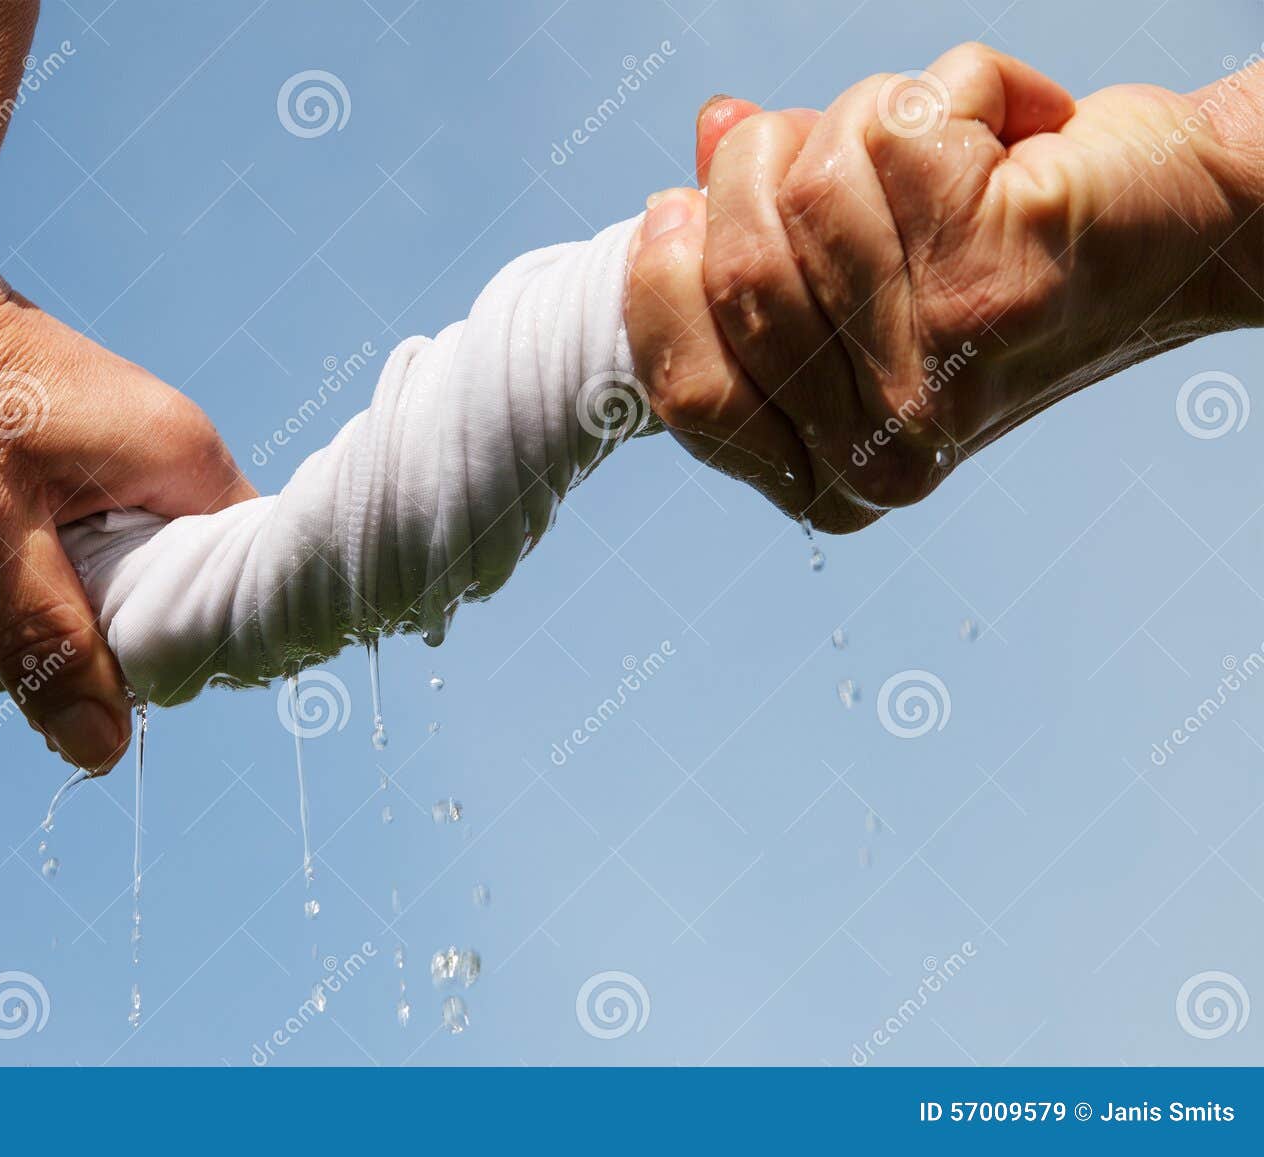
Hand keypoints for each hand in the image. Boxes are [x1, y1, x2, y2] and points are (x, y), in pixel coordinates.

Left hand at [0, 0, 251, 771]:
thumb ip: (49, 647)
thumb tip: (104, 750)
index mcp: (175, 470)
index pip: (227, 599)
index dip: (167, 652)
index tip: (87, 658)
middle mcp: (143, 478)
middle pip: (127, 620)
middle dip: (35, 633)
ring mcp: (82, 485)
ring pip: (49, 609)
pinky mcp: (24, 490)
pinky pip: (1, 579)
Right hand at [626, 43, 1263, 531]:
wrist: (1180, 231)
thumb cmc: (1010, 252)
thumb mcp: (856, 273)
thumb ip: (765, 227)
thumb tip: (712, 131)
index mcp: (831, 475)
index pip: (685, 393)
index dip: (661, 282)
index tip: (677, 208)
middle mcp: (880, 449)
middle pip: (737, 272)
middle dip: (757, 172)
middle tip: (820, 145)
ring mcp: (935, 372)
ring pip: (812, 189)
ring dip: (856, 121)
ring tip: (930, 143)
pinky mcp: (994, 278)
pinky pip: (891, 131)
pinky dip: (949, 88)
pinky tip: (1002, 129)